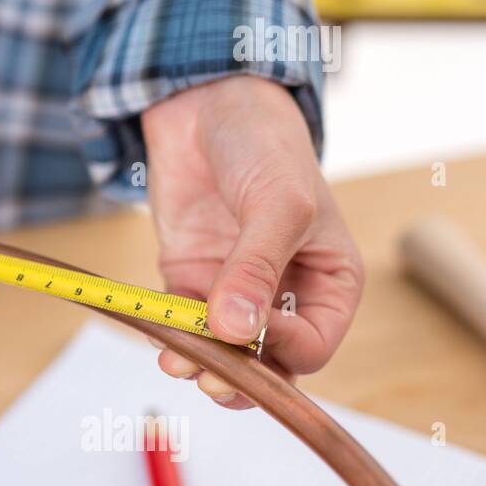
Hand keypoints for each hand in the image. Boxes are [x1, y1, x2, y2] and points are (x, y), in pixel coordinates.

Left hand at [141, 75, 363, 407]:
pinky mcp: (189, 279)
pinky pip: (180, 323)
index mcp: (329, 282)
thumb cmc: (264, 146)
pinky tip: (156, 334)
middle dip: (238, 378)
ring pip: (221, 352)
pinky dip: (167, 334)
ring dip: (198, 363)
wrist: (205, 107)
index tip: (248, 334)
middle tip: (209, 378)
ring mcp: (233, 290)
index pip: (312, 344)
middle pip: (266, 363)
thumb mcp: (276, 203)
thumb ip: (257, 268)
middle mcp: (284, 294)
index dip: (282, 351)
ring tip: (175, 360)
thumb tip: (236, 330)